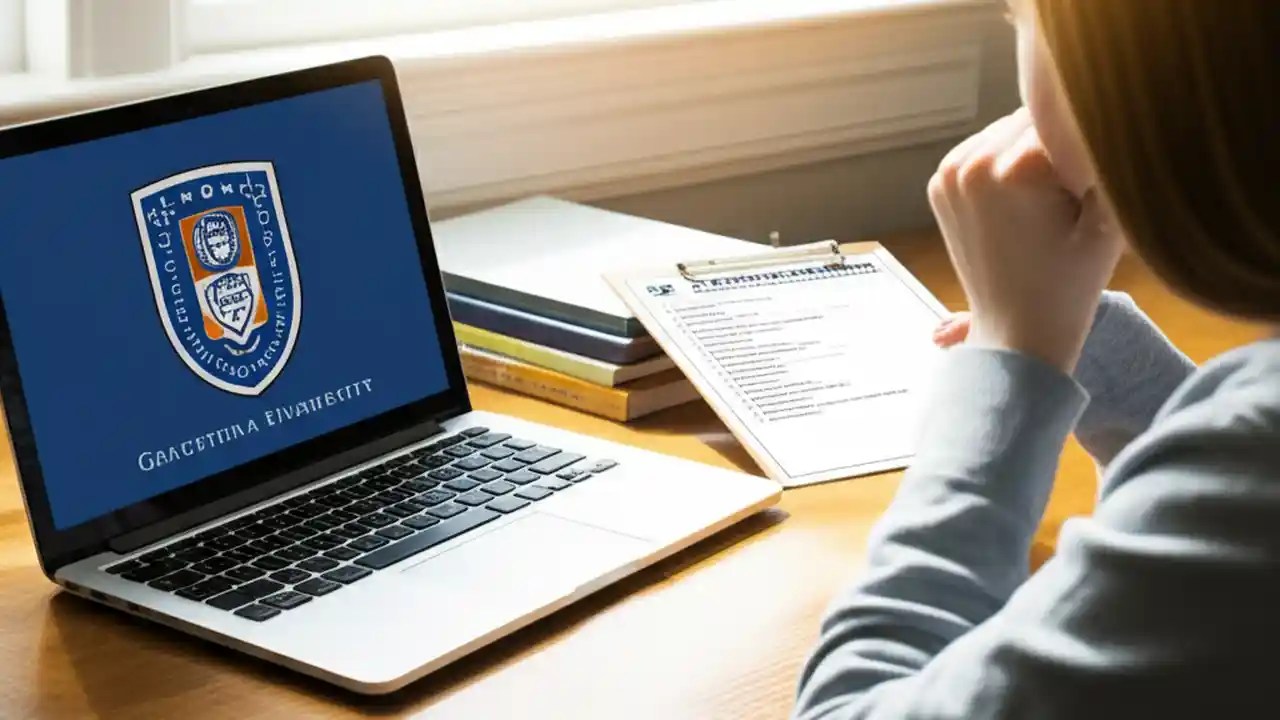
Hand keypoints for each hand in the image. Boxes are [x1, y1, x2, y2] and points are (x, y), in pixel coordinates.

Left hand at [927, 108, 1122, 372]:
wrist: (1017, 329)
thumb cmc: (1070, 283)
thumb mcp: (1110, 219)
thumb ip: (1110, 158)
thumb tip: (1108, 109)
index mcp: (1011, 169)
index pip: (1066, 120)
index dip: (1087, 152)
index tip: (1083, 196)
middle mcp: (970, 164)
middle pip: (1034, 118)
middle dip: (1055, 147)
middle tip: (1063, 203)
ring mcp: (948, 172)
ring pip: (1009, 129)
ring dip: (1030, 152)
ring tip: (1041, 205)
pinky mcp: (940, 181)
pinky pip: (985, 148)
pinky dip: (1005, 164)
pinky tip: (1018, 203)